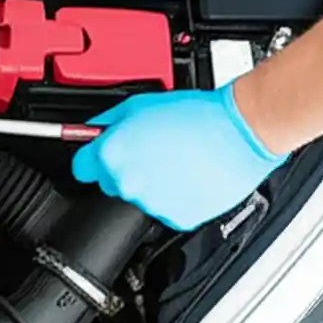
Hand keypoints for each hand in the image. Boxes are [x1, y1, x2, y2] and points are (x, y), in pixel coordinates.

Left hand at [72, 84, 287, 230]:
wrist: (241, 131)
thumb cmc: (196, 115)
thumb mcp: (139, 105)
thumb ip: (107, 122)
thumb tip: (91, 131)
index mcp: (112, 155)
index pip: (81, 167)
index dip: (92, 158)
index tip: (101, 156)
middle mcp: (127, 182)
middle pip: (110, 182)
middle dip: (124, 168)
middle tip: (151, 152)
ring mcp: (151, 203)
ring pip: (138, 196)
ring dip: (150, 183)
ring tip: (175, 162)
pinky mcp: (176, 217)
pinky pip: (165, 209)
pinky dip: (173, 197)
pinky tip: (187, 177)